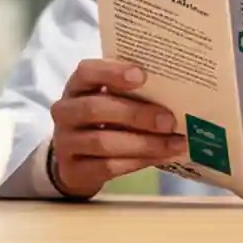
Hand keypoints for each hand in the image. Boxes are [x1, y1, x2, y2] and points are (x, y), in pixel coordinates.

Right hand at [50, 59, 186, 199]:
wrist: (76, 160)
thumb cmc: (103, 120)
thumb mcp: (111, 100)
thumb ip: (133, 93)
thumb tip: (177, 93)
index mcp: (77, 86)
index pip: (87, 72)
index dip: (112, 72)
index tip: (141, 75)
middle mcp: (66, 112)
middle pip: (95, 109)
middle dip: (136, 114)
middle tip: (168, 121)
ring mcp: (66, 143)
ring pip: (103, 142)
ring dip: (144, 143)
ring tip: (174, 143)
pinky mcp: (74, 171)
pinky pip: (108, 166)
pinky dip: (139, 161)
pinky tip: (162, 157)